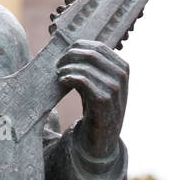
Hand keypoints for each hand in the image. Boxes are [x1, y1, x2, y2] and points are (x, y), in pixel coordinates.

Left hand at [57, 39, 128, 159]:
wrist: (102, 133)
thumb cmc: (96, 102)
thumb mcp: (97, 79)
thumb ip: (90, 64)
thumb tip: (70, 46)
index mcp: (122, 66)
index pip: (97, 46)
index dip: (76, 48)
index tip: (63, 56)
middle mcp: (121, 75)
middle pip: (91, 53)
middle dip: (69, 56)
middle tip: (57, 65)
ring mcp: (115, 88)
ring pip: (86, 66)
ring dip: (66, 68)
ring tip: (59, 74)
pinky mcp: (104, 100)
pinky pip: (83, 80)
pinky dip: (69, 77)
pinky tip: (62, 81)